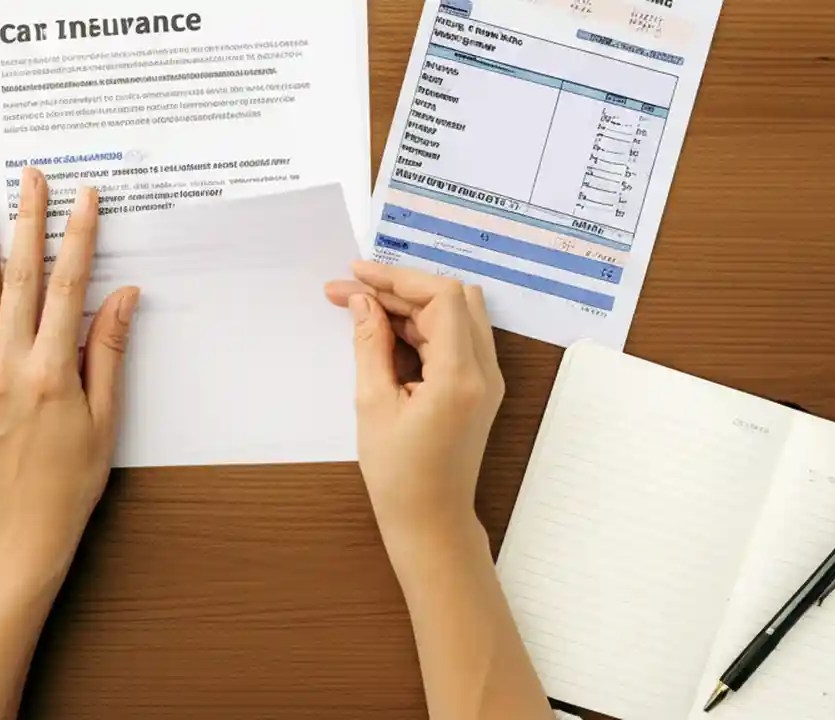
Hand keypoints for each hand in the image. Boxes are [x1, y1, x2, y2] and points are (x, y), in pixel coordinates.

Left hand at [0, 167, 139, 588]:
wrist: (17, 530)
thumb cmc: (69, 481)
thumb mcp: (105, 418)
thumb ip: (108, 352)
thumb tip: (122, 297)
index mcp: (52, 370)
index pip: (69, 287)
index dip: (79, 238)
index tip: (85, 201)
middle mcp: (8, 363)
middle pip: (21, 276)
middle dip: (28, 222)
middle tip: (30, 179)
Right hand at [325, 262, 504, 542]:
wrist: (431, 521)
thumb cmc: (399, 475)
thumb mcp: (373, 404)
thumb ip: (369, 344)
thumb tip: (361, 301)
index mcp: (460, 376)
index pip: (442, 296)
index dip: (398, 277)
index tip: (357, 275)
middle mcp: (483, 371)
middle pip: (451, 299)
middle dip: (399, 289)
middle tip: (348, 293)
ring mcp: (486, 379)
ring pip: (453, 316)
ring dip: (409, 306)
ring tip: (358, 310)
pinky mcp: (477, 387)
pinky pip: (453, 340)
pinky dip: (420, 328)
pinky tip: (382, 333)